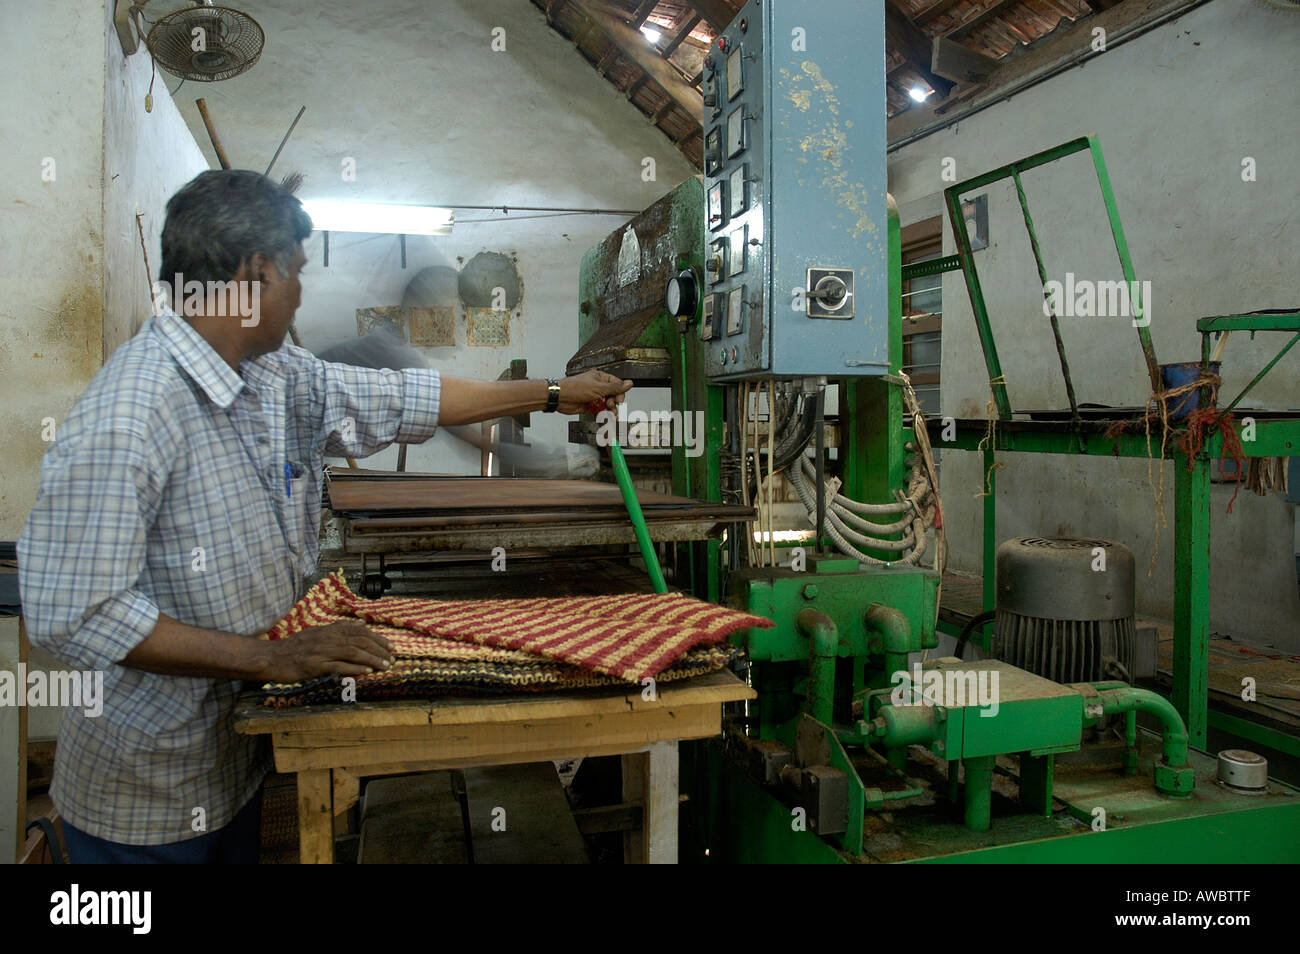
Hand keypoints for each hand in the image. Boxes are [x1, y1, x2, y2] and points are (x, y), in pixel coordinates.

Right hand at [258, 621, 394, 682]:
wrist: (271, 657)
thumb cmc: (295, 647)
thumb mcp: (318, 632)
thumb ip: (339, 628)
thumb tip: (361, 623)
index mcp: (330, 629)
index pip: (359, 631)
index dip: (377, 638)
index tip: (391, 646)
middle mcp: (328, 638)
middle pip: (360, 640)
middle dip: (379, 649)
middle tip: (392, 658)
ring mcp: (321, 651)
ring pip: (353, 652)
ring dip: (372, 659)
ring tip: (385, 665)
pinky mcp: (315, 666)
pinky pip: (339, 666)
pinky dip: (355, 668)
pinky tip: (367, 672)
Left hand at [557, 370, 631, 414]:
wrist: (561, 398)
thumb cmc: (575, 388)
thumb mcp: (599, 387)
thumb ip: (615, 387)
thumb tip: (629, 383)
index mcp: (600, 378)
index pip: (616, 384)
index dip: (619, 393)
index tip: (619, 400)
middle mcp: (597, 387)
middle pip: (613, 396)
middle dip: (614, 402)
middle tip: (610, 405)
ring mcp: (593, 397)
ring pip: (607, 405)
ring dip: (610, 410)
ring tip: (610, 414)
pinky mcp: (589, 406)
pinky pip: (600, 411)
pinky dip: (603, 415)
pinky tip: (605, 418)